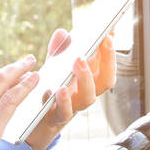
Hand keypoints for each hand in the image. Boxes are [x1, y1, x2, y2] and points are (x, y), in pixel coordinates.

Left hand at [24, 28, 117, 149]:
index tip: (109, 33)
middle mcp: (88, 92)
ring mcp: (76, 105)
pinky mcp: (59, 116)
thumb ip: (58, 49)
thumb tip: (62, 33)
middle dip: (107, 61)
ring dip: (86, 79)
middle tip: (101, 42)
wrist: (38, 114)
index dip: (111, 50)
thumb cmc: (53, 85)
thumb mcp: (54, 64)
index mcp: (91, 78)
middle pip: (106, 80)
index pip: (108, 64)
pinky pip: (65, 111)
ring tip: (78, 62)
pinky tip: (57, 89)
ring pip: (88, 97)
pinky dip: (63, 100)